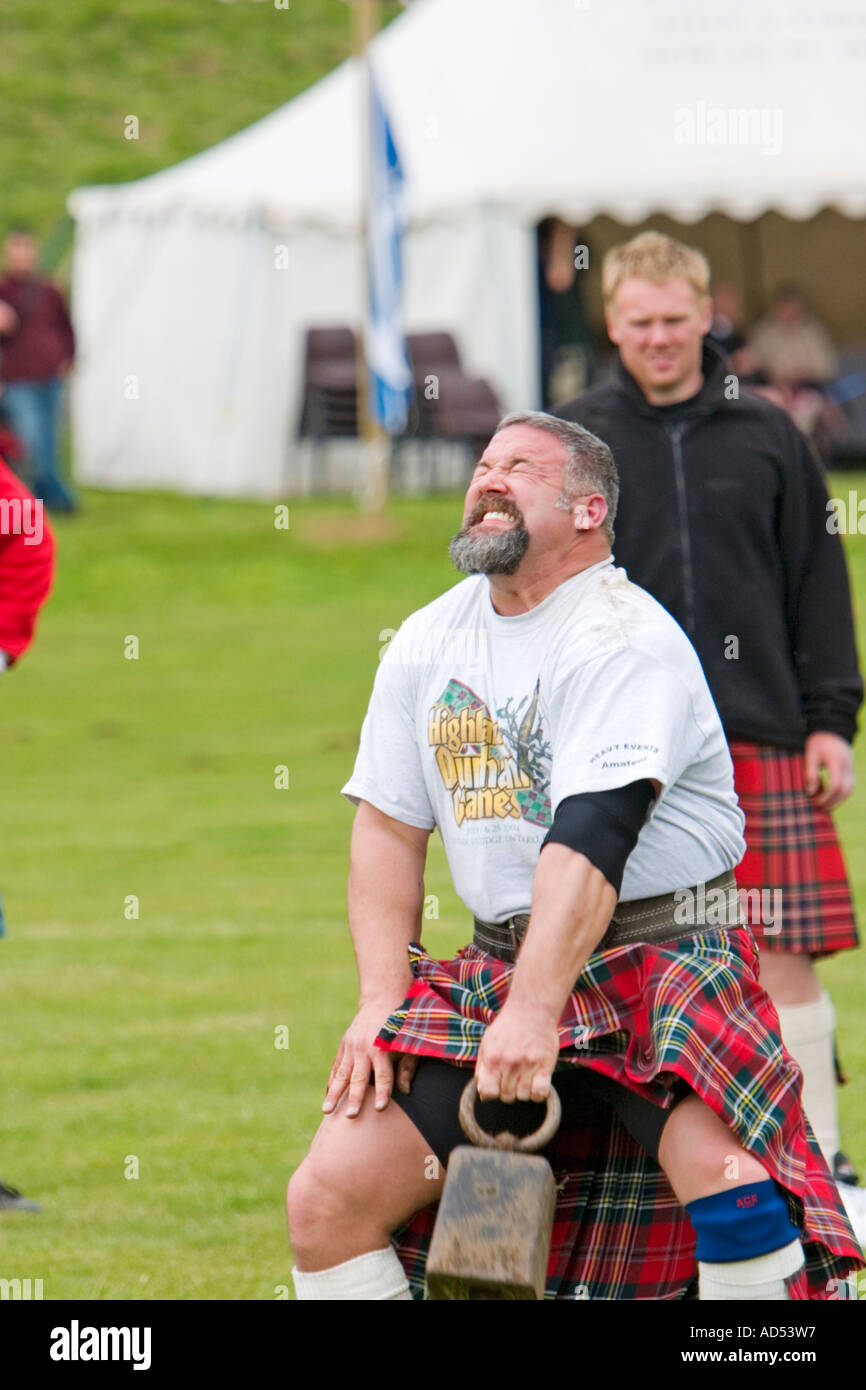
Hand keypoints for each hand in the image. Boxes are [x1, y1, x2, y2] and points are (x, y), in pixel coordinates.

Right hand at [322, 995, 412, 1118]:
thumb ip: (407, 1067)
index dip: (383, 1092)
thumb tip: (405, 1091)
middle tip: (351, 1116)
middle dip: (355, 1097)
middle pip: (359, 1077)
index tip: (380, 1109)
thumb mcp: (409, 1043)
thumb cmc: (402, 1027)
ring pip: (341, 1074)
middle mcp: (364, 1048)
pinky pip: (336, 1067)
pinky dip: (332, 1082)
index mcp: (382, 1047)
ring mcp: (350, 1047)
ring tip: (326, 1111)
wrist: (383, 999)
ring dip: (334, 1093)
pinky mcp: (343, 1046)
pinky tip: (327, 1097)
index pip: (383, 1075)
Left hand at [475, 1002, 559, 1103]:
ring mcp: (528, 1064)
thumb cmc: (508, 1025)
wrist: (532, 1008)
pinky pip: (541, 1092)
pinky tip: (537, 1083)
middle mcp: (509, 1063)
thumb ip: (482, 1067)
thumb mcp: (487, 1042)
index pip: (487, 1092)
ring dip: (524, 1091)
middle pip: (507, 1096)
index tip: (496, 1087)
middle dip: (509, 1091)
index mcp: (492, 1058)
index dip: (492, 1092)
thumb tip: (482, 1092)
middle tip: (513, 1078)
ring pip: (524, 1096)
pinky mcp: (545, 1064)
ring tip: (525, 1077)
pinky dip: (538, 1093)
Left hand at [804, 732, 854, 810]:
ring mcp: (852, 769)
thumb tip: (810, 792)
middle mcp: (847, 767)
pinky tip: (829, 798)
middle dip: (832, 802)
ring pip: (849, 791)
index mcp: (836, 761)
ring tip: (824, 806)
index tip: (815, 800)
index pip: (836, 785)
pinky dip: (840, 795)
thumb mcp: (810, 755)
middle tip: (819, 808)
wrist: (833, 732)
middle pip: (845, 791)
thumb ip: (810, 773)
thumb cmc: (819, 743)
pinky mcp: (852, 772)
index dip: (826, 796)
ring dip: (838, 801)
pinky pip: (849, 787)